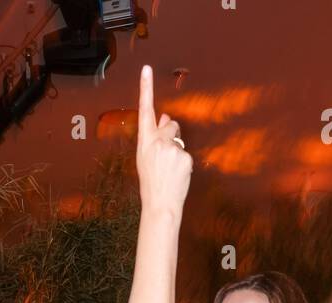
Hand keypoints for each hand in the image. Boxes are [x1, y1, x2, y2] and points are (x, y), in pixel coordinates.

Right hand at [136, 65, 191, 216]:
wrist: (160, 204)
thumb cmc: (151, 182)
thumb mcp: (146, 157)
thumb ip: (154, 136)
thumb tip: (165, 116)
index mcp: (144, 142)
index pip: (145, 110)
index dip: (146, 89)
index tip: (146, 69)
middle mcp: (157, 142)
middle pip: (170, 125)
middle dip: (171, 135)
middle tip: (164, 157)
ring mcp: (172, 149)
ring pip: (179, 140)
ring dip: (176, 151)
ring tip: (169, 171)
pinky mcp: (185, 157)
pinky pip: (186, 153)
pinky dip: (183, 162)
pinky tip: (177, 174)